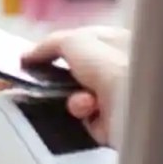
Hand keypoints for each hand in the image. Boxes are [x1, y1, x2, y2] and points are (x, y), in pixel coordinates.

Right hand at [22, 26, 130, 145]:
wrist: (133, 105)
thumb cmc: (112, 66)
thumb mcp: (74, 41)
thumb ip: (50, 43)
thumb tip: (29, 55)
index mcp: (122, 42)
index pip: (87, 41)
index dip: (63, 46)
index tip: (41, 55)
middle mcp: (124, 69)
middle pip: (80, 70)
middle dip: (64, 75)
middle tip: (49, 78)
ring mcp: (120, 96)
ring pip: (79, 95)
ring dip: (74, 97)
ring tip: (82, 99)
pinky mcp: (115, 122)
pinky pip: (85, 117)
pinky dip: (83, 113)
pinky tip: (90, 110)